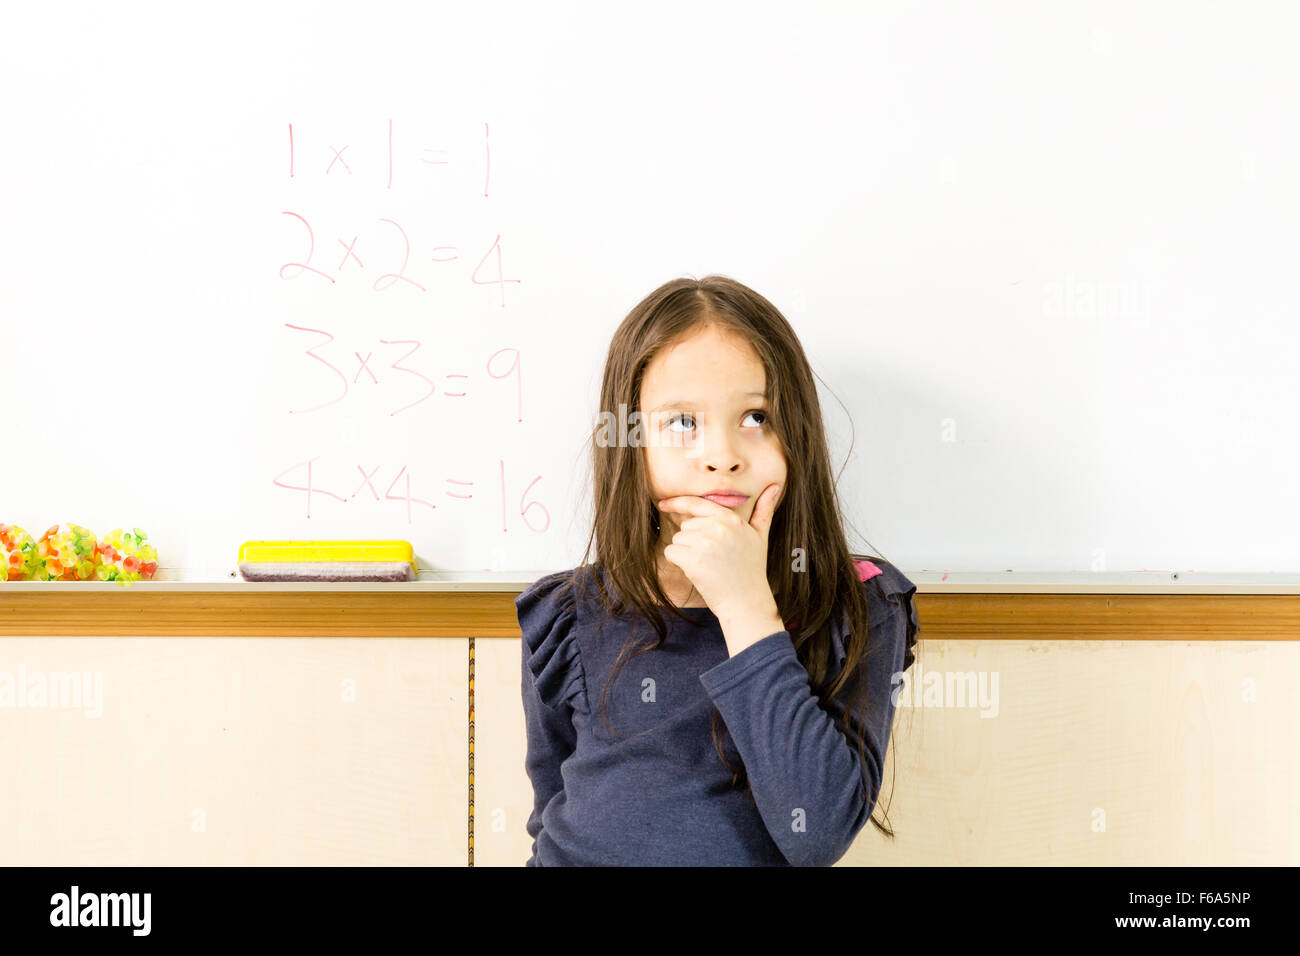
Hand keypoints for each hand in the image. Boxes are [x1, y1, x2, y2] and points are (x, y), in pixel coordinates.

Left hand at [656, 482, 781, 622]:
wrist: (746, 602)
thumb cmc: (751, 569)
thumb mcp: (760, 537)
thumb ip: (764, 510)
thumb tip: (775, 485)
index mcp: (731, 519)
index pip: (697, 503)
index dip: (677, 502)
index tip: (663, 504)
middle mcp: (718, 527)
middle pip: (686, 526)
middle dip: (693, 541)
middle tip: (713, 558)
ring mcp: (705, 543)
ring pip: (678, 539)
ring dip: (686, 553)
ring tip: (707, 565)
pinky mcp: (693, 560)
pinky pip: (671, 552)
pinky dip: (678, 562)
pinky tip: (696, 571)